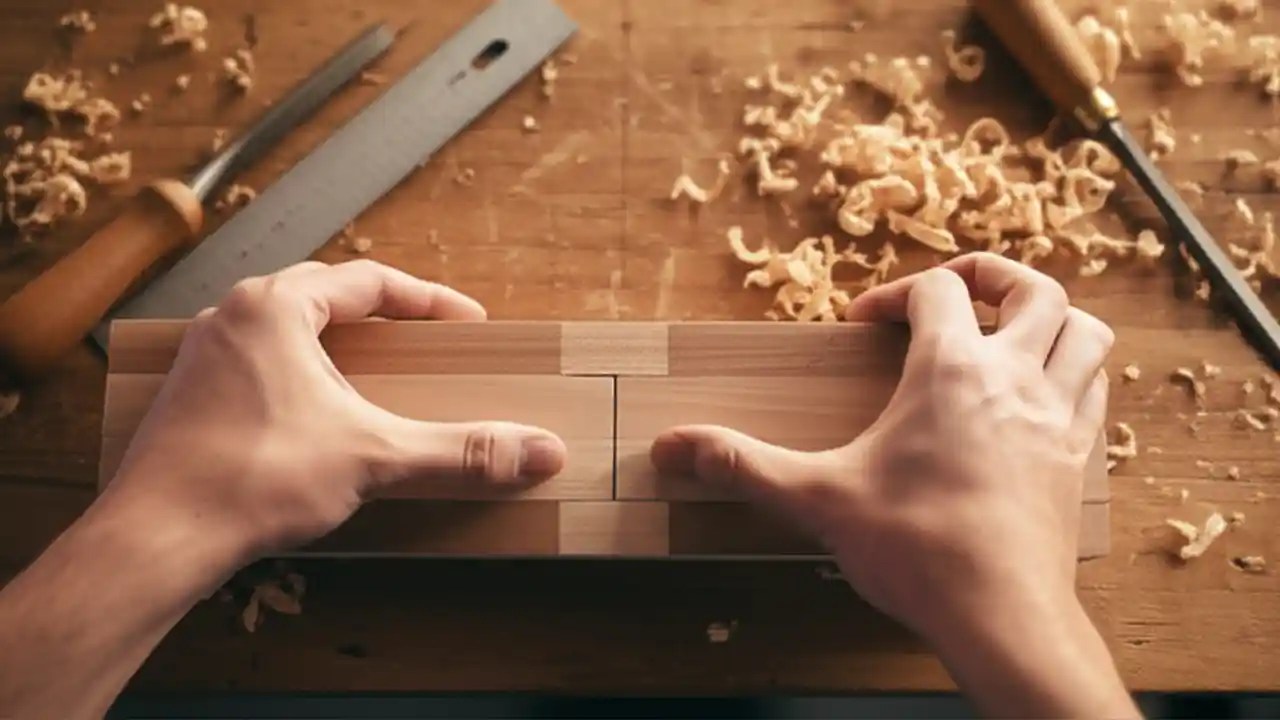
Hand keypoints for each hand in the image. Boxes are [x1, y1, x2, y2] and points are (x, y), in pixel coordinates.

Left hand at [102, 260, 567, 565]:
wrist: (156, 538)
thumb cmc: (251, 480)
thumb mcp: (375, 458)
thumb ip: (461, 451)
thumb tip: (540, 449)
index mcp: (275, 305)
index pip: (371, 281)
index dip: (430, 301)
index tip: (469, 325)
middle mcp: (232, 315)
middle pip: (326, 296)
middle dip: (384, 317)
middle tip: (427, 342)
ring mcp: (204, 355)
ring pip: (287, 329)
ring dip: (338, 346)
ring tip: (379, 375)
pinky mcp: (189, 396)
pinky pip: (259, 364)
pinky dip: (302, 376)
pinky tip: (321, 416)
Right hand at [651, 253, 1131, 716]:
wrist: (1001, 615)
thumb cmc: (915, 549)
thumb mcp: (817, 499)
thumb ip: (743, 464)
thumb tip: (673, 445)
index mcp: (950, 370)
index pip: (936, 289)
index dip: (895, 293)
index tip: (864, 325)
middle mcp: (1014, 378)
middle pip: (1035, 288)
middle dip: (994, 276)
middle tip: (956, 293)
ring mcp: (1056, 416)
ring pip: (1085, 332)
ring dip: (1051, 317)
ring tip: (1010, 331)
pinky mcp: (1077, 457)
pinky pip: (1096, 388)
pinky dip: (1076, 370)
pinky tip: (1041, 393)